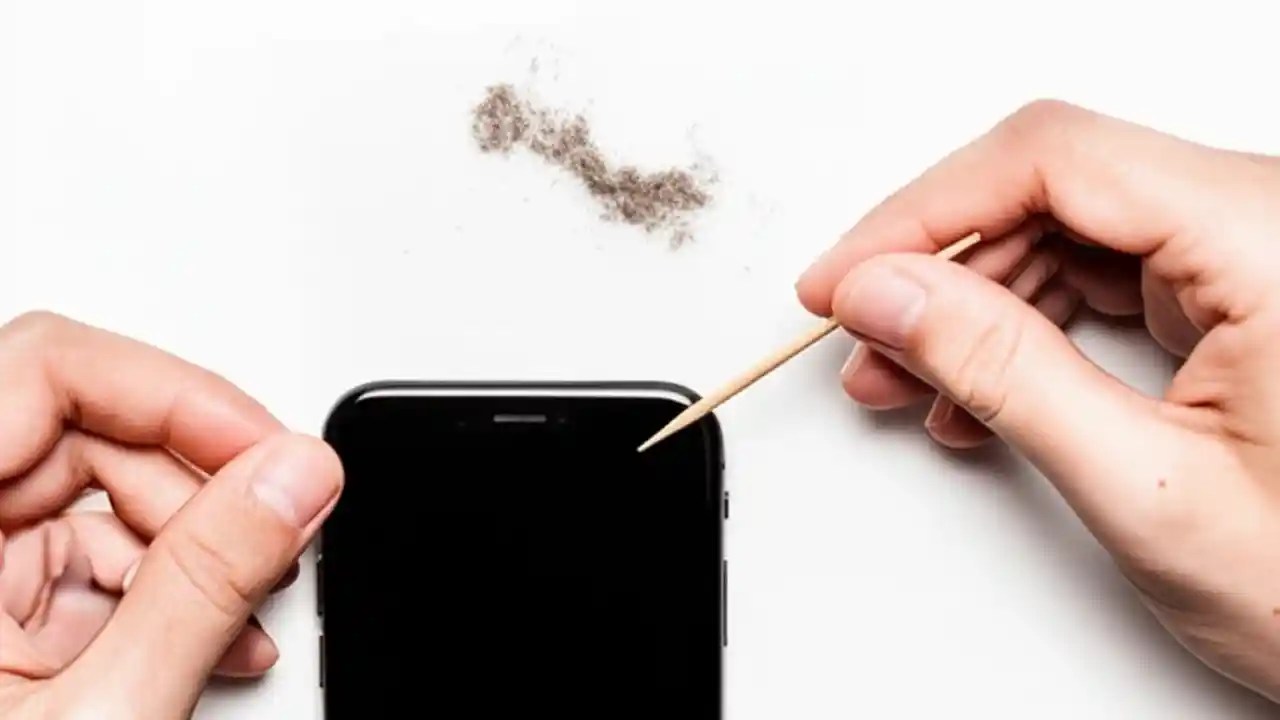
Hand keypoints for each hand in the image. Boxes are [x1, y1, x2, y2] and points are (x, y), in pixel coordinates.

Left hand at [0, 312, 343, 718]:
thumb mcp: (102, 718)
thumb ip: (207, 583)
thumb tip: (295, 477)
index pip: (44, 371)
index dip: (169, 392)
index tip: (264, 448)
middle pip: (82, 430)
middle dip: (196, 482)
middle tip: (274, 531)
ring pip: (97, 496)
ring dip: (191, 544)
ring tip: (243, 611)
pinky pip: (91, 562)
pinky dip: (164, 590)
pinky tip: (211, 638)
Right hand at [796, 100, 1279, 702]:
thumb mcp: (1148, 486)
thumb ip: (1005, 373)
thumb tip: (890, 294)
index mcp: (1275, 240)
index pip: (1053, 159)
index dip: (924, 211)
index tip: (845, 275)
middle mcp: (1271, 222)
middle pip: (1054, 189)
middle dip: (941, 268)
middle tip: (866, 336)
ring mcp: (1253, 253)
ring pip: (1067, 233)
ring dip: (975, 305)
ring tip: (911, 382)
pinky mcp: (1237, 290)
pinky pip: (1101, 277)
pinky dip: (1028, 329)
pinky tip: (979, 389)